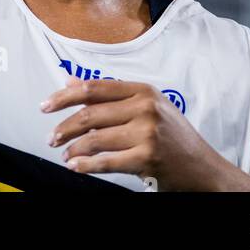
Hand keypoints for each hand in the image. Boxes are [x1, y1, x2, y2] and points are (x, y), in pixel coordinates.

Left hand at [41, 75, 249, 190]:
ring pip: (95, 138)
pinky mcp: (147, 157)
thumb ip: (110, 96)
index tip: (46, 105)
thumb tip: (70, 82)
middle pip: (91, 113)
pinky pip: (106, 161)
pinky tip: (75, 167)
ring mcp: (147, 132)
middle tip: (50, 137)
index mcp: (143, 90)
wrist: (203, 168)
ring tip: (64, 155)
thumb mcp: (147, 107)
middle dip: (64, 127)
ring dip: (73, 149)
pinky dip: (86, 166)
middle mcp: (145, 107)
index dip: (65, 96)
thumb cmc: (172, 137)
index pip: (95, 87)